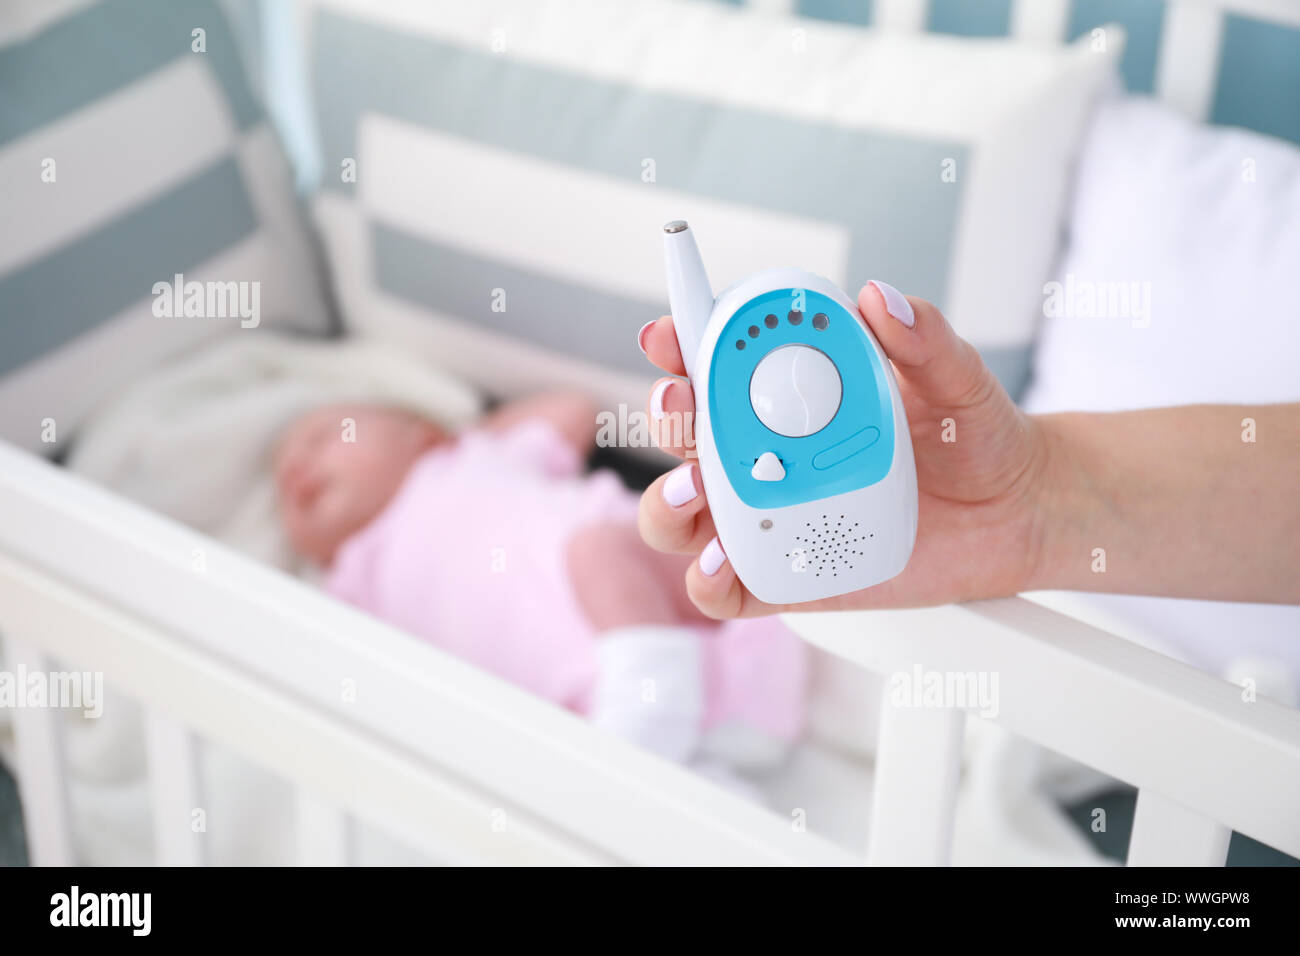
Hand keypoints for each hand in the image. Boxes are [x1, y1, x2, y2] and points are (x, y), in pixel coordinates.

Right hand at [637, 282, 1050, 617]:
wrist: (1012, 514)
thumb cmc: (972, 439)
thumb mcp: (957, 378)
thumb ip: (922, 339)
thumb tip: (881, 298)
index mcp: (788, 391)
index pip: (716, 361)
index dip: (680, 341)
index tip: (669, 333)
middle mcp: (760, 451)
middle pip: (683, 433)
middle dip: (668, 414)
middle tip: (684, 404)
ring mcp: (765, 515)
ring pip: (679, 511)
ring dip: (667, 498)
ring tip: (695, 486)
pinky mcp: (780, 576)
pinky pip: (722, 586)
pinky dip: (706, 576)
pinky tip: (725, 558)